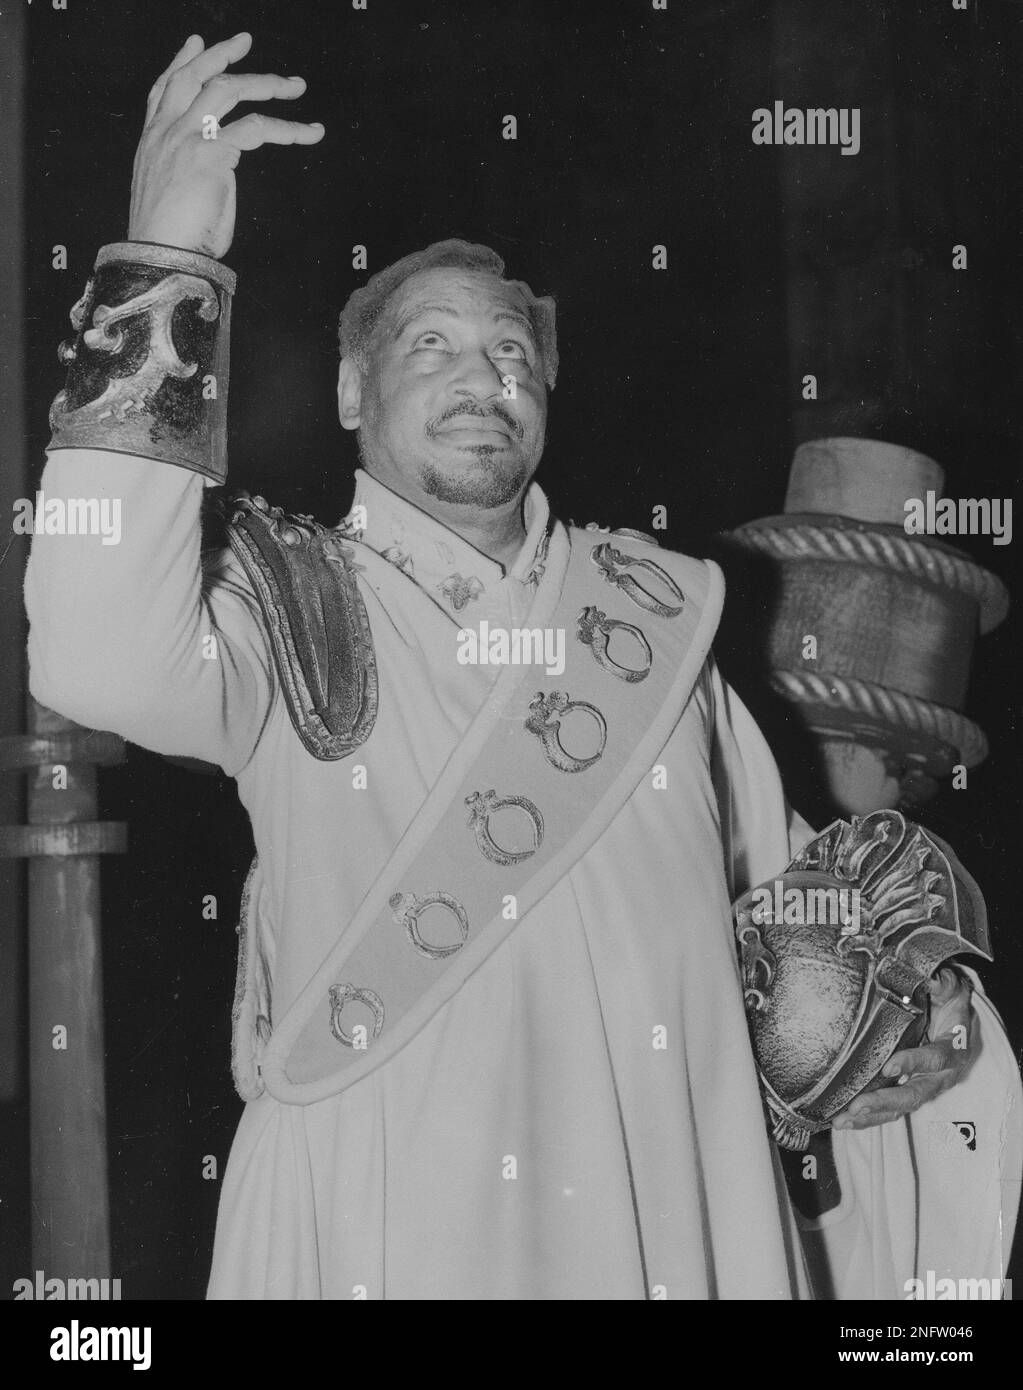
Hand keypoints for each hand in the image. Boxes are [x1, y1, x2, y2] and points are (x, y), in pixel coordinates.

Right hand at [127, 32, 324, 258]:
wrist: (161, 255)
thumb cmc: (170, 236)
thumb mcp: (175, 193)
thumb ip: (194, 171)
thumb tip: (220, 169)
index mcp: (154, 139)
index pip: (164, 87)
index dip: (181, 60)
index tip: (196, 41)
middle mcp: (167, 131)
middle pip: (197, 76)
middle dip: (224, 54)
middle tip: (247, 41)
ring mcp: (188, 139)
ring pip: (228, 90)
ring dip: (266, 83)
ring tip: (294, 86)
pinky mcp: (212, 155)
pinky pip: (258, 128)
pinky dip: (289, 130)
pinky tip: (309, 133)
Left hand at [831, 967, 975, 1131]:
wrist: (960, 1024)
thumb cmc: (950, 1005)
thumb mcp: (951, 990)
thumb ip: (944, 985)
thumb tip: (932, 981)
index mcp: (952, 1050)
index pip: (934, 1058)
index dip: (914, 1062)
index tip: (890, 1067)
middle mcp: (940, 1076)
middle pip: (915, 1094)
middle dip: (886, 1101)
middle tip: (857, 1105)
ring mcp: (925, 1088)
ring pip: (901, 1108)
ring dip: (872, 1116)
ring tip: (843, 1120)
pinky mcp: (909, 1092)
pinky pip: (891, 1111)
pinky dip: (868, 1118)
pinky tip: (844, 1121)